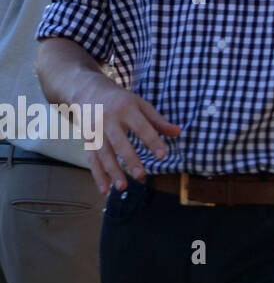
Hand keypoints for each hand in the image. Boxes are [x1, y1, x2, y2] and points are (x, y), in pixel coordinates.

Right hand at [69, 71, 180, 194]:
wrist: (88, 91)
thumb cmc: (121, 101)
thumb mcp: (140, 104)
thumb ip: (158, 120)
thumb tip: (178, 132)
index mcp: (125, 108)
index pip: (141, 126)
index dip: (152, 141)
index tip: (163, 155)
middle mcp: (108, 120)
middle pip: (119, 142)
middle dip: (129, 159)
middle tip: (141, 176)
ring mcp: (94, 131)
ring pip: (103, 154)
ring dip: (112, 172)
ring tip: (123, 188)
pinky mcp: (86, 140)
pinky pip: (91, 160)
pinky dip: (97, 176)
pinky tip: (104, 190)